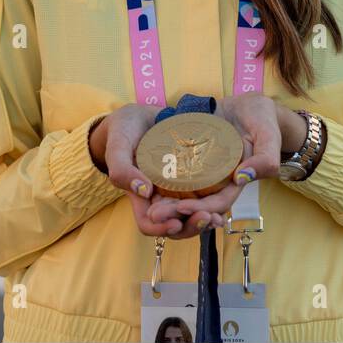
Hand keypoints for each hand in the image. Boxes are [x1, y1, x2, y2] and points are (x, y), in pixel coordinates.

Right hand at [95, 104, 228, 239]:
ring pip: (191, 214)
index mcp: (140, 196)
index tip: (176, 222)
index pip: (149, 223)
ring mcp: (176, 189)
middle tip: (206, 217)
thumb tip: (144, 191)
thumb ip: (122, 169)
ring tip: (217, 216)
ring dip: (205, 218)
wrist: (140, 114)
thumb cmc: (123, 129)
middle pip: (175, 225)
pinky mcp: (192, 177)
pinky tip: (225, 196)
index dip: (161, 228)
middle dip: (191, 226)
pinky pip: (203, 195)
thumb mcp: (118, 145)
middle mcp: (160, 197)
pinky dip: (213, 201)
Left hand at [147, 96, 302, 225]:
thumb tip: (241, 178)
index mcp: (237, 181)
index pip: (219, 203)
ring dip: (168, 204)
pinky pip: (176, 175)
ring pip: (184, 194)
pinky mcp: (190, 158)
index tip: (181, 208)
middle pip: (197, 204)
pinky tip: (146, 183)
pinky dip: (164, 183)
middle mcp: (218, 181)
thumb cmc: (262, 118)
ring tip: (149, 207)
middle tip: (155, 214)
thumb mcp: (269, 134)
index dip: (201, 210)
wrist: (248, 104)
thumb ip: (265, 158)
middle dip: (177, 213)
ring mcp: (203, 171)